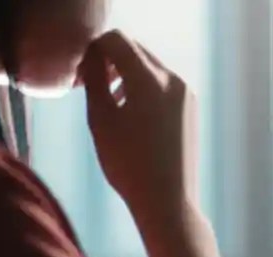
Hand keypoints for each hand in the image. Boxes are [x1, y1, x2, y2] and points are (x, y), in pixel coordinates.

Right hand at [80, 30, 198, 227]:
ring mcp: (186, 93)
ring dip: (126, 74)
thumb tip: (91, 55)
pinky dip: (144, 88)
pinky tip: (132, 114)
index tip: (81, 75)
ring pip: (149, 66)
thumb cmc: (128, 163)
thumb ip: (94, 78)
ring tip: (111, 102)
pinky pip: (163, 84)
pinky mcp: (191, 108)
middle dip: (110, 61)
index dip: (93, 51)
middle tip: (90, 86)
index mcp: (150, 78)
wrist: (167, 200)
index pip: (116, 40)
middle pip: (135, 50)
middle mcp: (173, 79)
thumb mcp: (101, 118)